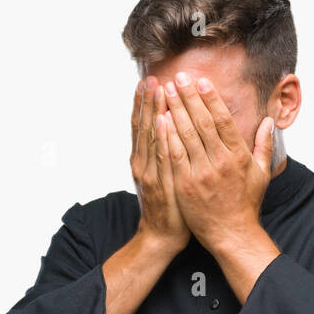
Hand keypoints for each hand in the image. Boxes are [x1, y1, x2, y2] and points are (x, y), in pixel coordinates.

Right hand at [130, 77, 188, 252]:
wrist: (161, 236)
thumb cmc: (169, 206)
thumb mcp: (164, 176)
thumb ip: (165, 153)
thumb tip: (170, 129)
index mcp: (144, 159)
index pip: (144, 125)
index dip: (145, 103)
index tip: (150, 80)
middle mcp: (142, 163)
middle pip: (144, 126)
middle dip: (148, 101)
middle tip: (152, 77)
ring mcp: (149, 173)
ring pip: (151, 137)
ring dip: (153, 111)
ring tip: (156, 89)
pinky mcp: (159, 184)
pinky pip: (162, 157)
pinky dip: (161, 138)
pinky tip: (162, 121)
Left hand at [161, 71, 275, 251]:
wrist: (232, 235)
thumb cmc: (246, 205)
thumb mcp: (261, 175)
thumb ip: (264, 146)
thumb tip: (268, 122)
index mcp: (238, 157)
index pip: (223, 121)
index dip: (211, 99)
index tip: (201, 81)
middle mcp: (220, 163)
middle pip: (202, 122)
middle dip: (189, 97)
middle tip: (178, 77)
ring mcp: (202, 174)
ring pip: (186, 135)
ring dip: (175, 110)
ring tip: (165, 91)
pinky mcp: (186, 185)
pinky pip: (174, 155)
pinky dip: (167, 136)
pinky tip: (160, 119)